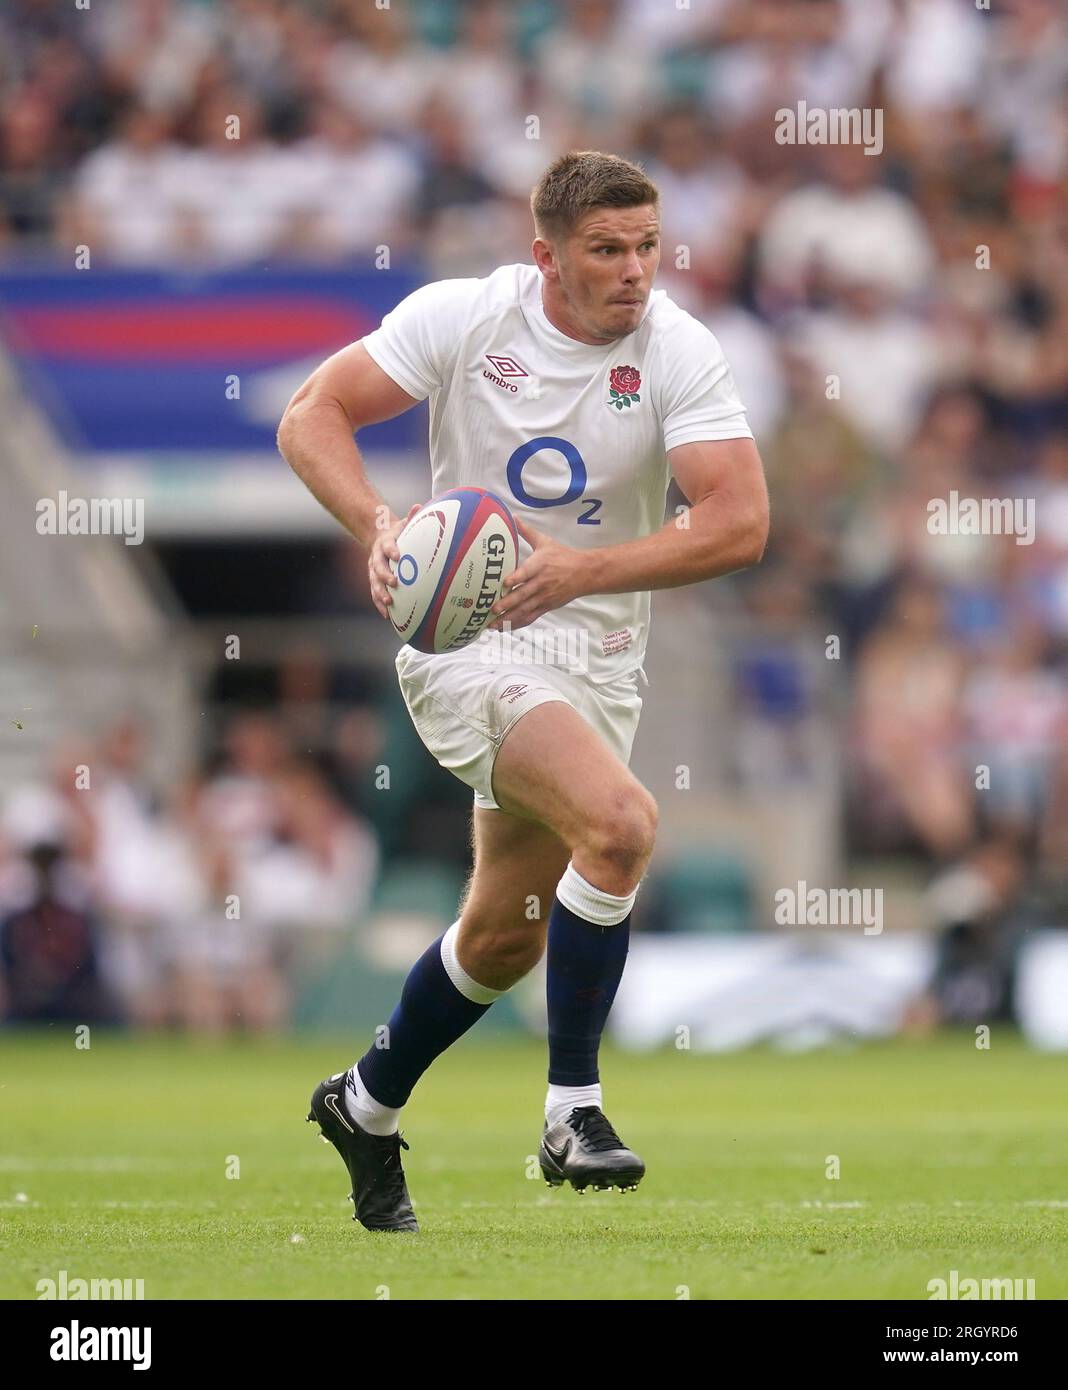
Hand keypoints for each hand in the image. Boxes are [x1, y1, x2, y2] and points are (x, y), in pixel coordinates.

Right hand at [368, 504, 419, 617]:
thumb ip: (411, 517)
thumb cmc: (398, 533)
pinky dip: (380, 604)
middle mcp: (377, 557)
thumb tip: (419, 505)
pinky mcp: (374, 581)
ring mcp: (373, 570)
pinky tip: (388, 616)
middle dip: (385, 576)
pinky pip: (375, 594)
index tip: (398, 557)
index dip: (392, 551)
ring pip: (374, 583)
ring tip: (389, 603)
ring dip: (380, 593)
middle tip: (394, 583)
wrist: (378, 538)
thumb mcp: (403, 524)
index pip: (388, 546)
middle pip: (378, 567)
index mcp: (385, 543)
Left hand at [487, 516, 586, 630]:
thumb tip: (512, 517)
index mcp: (539, 566)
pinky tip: (505, 629)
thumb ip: (526, 532)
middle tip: (492, 610)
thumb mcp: (545, 542)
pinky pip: (530, 617)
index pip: (526, 574)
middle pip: (522, 595)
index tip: (505, 584)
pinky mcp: (546, 606)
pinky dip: (517, 624)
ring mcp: (543, 597)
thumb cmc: (563, 556)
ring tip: (492, 625)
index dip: (515, 579)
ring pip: (524, 610)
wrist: (585, 573)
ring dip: (508, 618)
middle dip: (507, 604)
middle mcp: (540, 583)